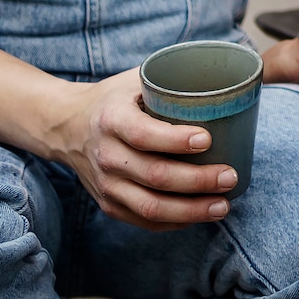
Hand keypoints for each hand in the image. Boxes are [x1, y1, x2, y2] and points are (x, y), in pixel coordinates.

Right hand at [45, 69, 237, 229]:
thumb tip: (225, 77)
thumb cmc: (114, 100)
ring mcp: (106, 185)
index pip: (144, 134)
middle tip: (230, 176)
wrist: (67, 127)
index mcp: (112, 119)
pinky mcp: (109, 204)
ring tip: (222, 205)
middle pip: (155, 176)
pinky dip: (176, 221)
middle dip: (198, 180)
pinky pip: (145, 221)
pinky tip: (200, 214)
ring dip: (191, 210)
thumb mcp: (135, 80)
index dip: (176, 140)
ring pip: (151, 207)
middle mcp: (106, 155)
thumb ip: (172, 79)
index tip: (208, 139)